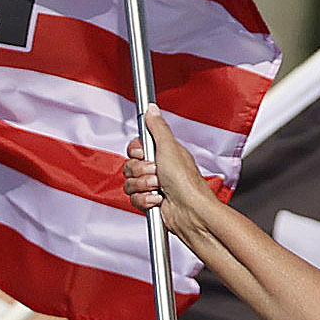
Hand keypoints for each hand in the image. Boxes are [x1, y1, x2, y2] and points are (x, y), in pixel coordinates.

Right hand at [122, 113, 219, 245]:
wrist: (190, 210)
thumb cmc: (185, 181)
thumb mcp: (169, 147)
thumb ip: (157, 127)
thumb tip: (152, 109)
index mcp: (162, 153)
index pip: (135, 148)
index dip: (137, 152)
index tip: (144, 154)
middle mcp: (157, 168)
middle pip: (129, 165)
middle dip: (141, 171)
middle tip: (156, 173)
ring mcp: (153, 186)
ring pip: (129, 183)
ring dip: (143, 186)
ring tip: (159, 187)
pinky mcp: (149, 201)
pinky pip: (133, 198)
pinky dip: (145, 200)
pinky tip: (158, 199)